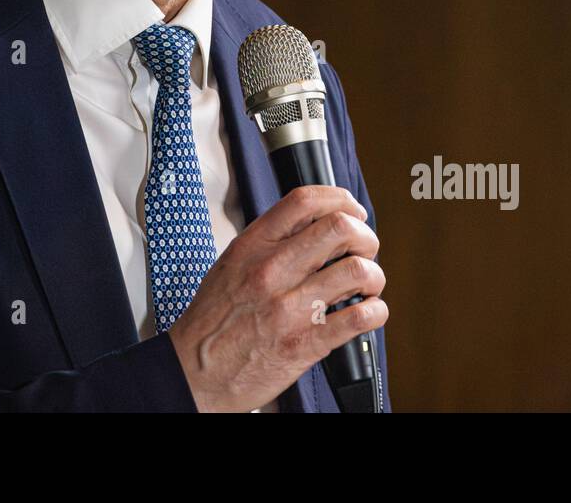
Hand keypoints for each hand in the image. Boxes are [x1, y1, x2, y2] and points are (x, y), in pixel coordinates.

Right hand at [166, 185, 387, 412]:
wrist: (196, 371)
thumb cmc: (213, 320)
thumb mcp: (232, 264)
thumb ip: (268, 242)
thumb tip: (312, 225)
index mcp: (253, 247)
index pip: (304, 202)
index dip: (339, 198)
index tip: (351, 209)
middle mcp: (272, 271)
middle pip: (340, 228)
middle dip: (364, 235)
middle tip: (365, 248)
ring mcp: (290, 308)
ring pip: (357, 271)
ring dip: (374, 275)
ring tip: (367, 284)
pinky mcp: (305, 344)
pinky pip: (358, 318)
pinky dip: (375, 312)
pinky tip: (368, 312)